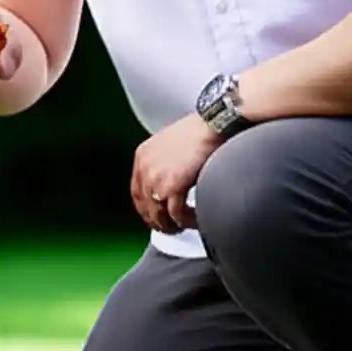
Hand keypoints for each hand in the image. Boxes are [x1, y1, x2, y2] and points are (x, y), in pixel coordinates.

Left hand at [130, 114, 222, 232]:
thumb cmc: (200, 130)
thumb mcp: (171, 144)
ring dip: (173, 225)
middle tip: (172, 227)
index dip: (147, 209)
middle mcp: (145, 168)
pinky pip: (177, 215)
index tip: (157, 217)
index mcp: (143, 156)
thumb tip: (171, 180)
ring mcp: (156, 178)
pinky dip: (187, 221)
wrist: (213, 123)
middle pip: (146, 207)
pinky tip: (197, 220)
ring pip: (160, 215)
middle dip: (159, 222)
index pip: (137, 192)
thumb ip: (165, 162)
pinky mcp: (173, 186)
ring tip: (186, 226)